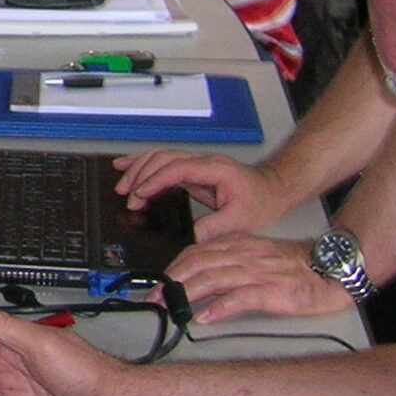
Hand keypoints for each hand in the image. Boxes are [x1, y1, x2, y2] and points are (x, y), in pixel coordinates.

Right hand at [113, 149, 286, 235]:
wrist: (273, 189)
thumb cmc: (261, 200)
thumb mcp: (240, 220)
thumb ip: (214, 228)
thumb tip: (190, 237)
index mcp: (214, 169)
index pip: (176, 168)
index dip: (155, 180)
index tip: (139, 195)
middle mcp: (202, 162)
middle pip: (163, 158)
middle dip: (140, 174)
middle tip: (126, 194)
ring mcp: (196, 164)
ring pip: (160, 158)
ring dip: (138, 168)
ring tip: (122, 184)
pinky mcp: (192, 171)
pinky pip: (163, 164)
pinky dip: (145, 166)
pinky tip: (130, 168)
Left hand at [166, 233, 350, 324]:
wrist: (329, 270)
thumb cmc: (293, 267)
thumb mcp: (255, 256)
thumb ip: (227, 262)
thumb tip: (197, 277)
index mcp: (237, 245)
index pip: (195, 252)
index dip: (172, 268)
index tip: (158, 283)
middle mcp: (243, 255)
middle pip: (198, 264)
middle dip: (172, 281)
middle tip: (156, 298)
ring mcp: (257, 272)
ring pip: (213, 278)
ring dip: (187, 294)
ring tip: (171, 307)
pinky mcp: (272, 291)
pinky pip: (240, 298)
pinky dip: (219, 308)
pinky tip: (205, 317)